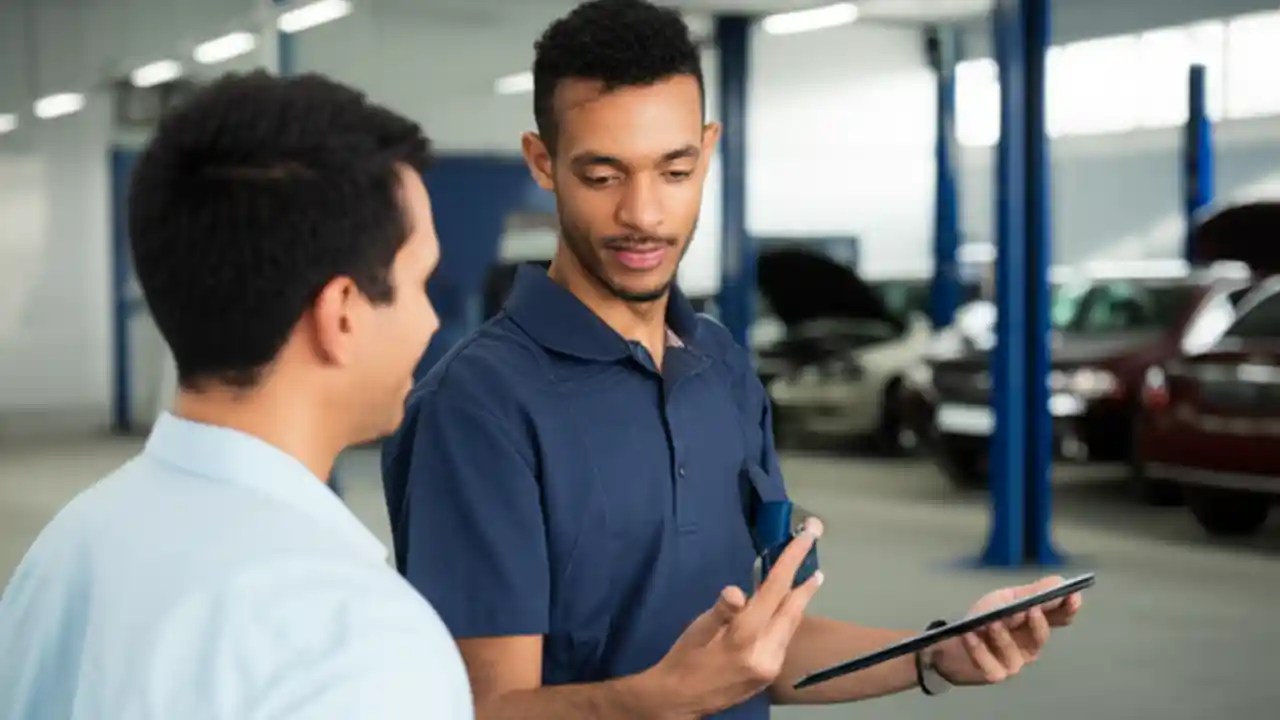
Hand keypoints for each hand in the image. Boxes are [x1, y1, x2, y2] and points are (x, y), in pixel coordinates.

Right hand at [645, 519, 825, 717]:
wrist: (680, 701)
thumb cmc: (683, 660)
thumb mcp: (695, 631)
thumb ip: (720, 611)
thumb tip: (736, 592)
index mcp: (743, 639)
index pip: (773, 591)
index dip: (791, 561)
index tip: (806, 536)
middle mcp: (765, 653)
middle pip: (792, 608)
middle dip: (806, 578)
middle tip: (815, 547)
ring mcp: (771, 665)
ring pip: (792, 623)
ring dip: (800, 598)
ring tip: (811, 576)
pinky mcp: (770, 672)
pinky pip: (785, 636)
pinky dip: (789, 616)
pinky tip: (789, 605)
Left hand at [930, 575, 1083, 685]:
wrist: (952, 644)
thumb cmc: (982, 619)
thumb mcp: (1003, 600)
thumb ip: (1029, 593)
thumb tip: (1058, 580)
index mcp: (1035, 625)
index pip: (1059, 618)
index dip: (1068, 608)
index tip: (1072, 596)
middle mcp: (1029, 646)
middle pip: (1040, 637)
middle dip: (1038, 623)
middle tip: (1032, 608)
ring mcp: (1013, 663)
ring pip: (1013, 650)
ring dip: (1002, 635)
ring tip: (991, 621)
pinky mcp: (994, 674)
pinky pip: (989, 663)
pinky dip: (978, 648)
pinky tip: (970, 634)